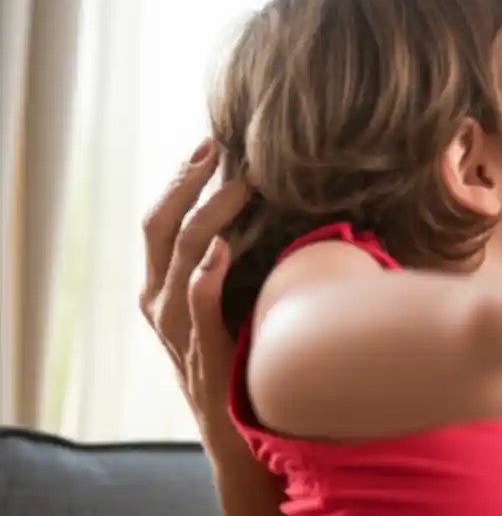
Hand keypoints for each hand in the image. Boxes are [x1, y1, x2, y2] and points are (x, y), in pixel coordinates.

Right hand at [138, 139, 248, 444]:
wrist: (235, 427)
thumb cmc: (240, 355)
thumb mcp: (226, 303)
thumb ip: (232, 265)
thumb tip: (274, 213)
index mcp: (159, 286)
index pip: (159, 219)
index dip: (179, 179)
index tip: (208, 144)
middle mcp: (157, 300)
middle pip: (159, 225)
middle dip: (186, 182)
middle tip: (217, 149)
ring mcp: (174, 324)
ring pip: (179, 253)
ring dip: (210, 213)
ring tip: (241, 184)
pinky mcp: (198, 345)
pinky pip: (196, 301)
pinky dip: (206, 271)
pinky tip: (223, 246)